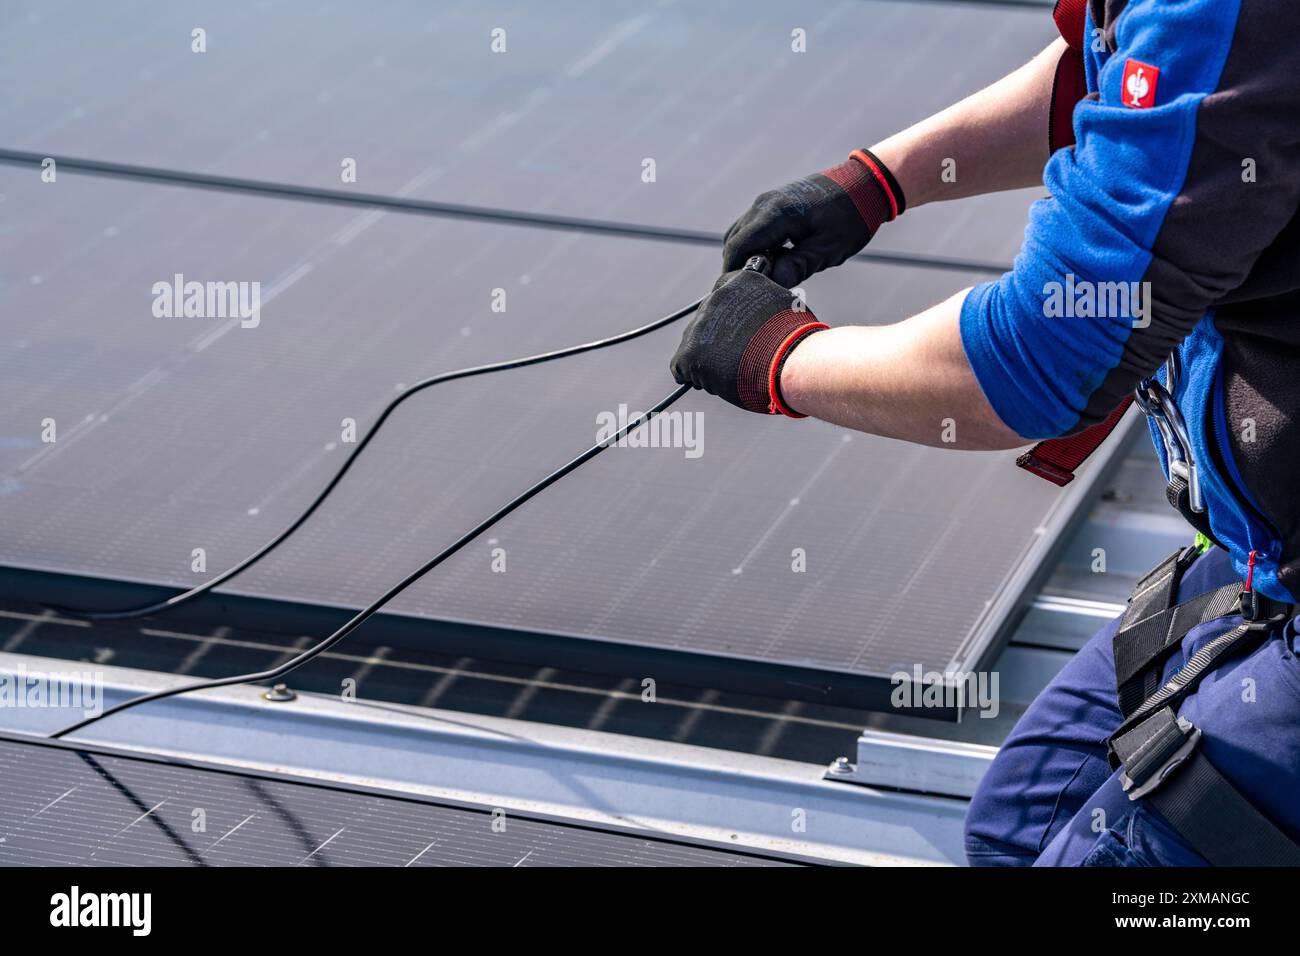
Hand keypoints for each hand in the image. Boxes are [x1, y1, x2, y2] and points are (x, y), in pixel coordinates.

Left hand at [670, 267, 826, 415]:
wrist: (791, 362)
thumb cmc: (797, 342)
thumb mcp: (786, 307)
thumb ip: (765, 305)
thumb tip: (763, 315)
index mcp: (741, 281)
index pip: (723, 295)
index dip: (731, 318)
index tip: (742, 332)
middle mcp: (716, 297)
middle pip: (708, 320)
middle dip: (719, 338)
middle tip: (742, 356)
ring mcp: (701, 324)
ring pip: (695, 343)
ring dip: (709, 357)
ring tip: (735, 370)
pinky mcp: (690, 351)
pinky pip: (681, 367)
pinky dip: (693, 376)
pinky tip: (715, 381)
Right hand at [721, 149, 903, 288]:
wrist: (866, 183)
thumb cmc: (851, 217)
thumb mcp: (827, 248)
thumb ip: (796, 267)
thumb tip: (768, 286)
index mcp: (775, 213)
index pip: (737, 248)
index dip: (735, 274)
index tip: (743, 296)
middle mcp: (764, 203)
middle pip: (734, 242)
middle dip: (738, 268)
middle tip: (755, 293)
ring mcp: (767, 201)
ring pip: (740, 235)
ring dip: (747, 257)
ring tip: (767, 278)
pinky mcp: (773, 203)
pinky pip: (752, 228)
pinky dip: (755, 246)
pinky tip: (774, 260)